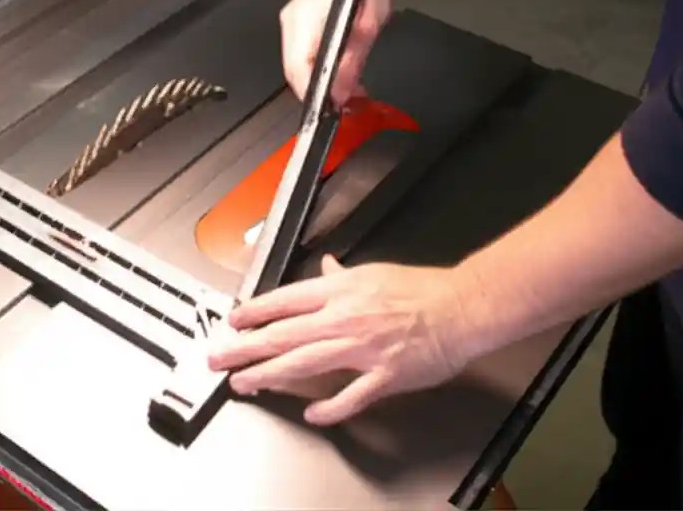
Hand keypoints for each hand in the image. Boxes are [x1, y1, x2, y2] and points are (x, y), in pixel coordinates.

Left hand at [207, 256, 479, 425]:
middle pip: (282, 334)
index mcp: (339, 291)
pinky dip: (330, 407)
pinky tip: (312, 415)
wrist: (463, 306)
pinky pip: (351, 394)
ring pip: (304, 363)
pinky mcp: (384, 374)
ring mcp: (362, 348)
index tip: (232, 323)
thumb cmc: (423, 289)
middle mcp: (343, 318)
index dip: (253, 313)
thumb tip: (324, 267)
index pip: (284, 301)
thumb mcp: (373, 272)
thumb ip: (342, 275)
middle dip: (245, 348)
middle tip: (220, 359)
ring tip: (245, 384)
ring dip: (269, 374)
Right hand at [280, 0, 399, 105]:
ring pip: (300, 63)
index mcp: (302, 18)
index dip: (313, 94)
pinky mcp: (303, 21)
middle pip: (295, 69)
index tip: (333, 109)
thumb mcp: (370, 24)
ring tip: (352, 91)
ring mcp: (295, 19)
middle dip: (319, 91)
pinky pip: (306, 52)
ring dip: (323, 80)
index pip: (296, 68)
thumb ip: (353, 61)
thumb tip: (340, 94)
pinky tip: (344, 73)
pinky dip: (323, 67)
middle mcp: (291, 19)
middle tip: (347, 104)